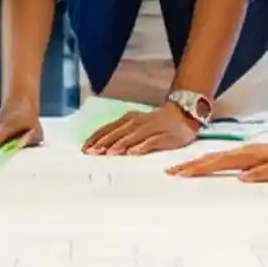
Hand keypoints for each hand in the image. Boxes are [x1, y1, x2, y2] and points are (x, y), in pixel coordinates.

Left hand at [82, 104, 197, 155]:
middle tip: (92, 152)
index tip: (84, 149)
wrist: (183, 114)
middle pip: (118, 132)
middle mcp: (138, 121)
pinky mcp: (165, 135)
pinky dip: (141, 146)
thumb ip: (121, 135)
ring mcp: (152, 127)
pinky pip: (152, 141)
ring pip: (133, 135)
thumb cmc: (155, 123)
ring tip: (109, 152)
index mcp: (128, 119)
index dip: (96, 138)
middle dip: (104, 142)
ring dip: (120, 143)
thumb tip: (101, 148)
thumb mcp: (135, 126)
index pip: (108, 128)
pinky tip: (133, 153)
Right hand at [166, 130, 267, 180]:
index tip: (183, 174)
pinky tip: (199, 165)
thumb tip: (242, 178)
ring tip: (178, 170)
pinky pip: (222, 158)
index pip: (220, 162)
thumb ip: (265, 172)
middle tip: (170, 173)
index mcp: (251, 155)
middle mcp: (244, 152)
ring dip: (196, 163)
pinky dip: (207, 162)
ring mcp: (243, 152)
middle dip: (190, 165)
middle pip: (212, 158)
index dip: (201, 168)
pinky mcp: (245, 155)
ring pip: (215, 157)